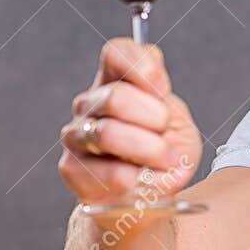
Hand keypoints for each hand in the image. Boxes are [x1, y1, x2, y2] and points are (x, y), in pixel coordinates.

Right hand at [58, 38, 202, 206]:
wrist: (150, 196)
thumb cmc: (165, 153)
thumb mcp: (179, 122)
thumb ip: (165, 102)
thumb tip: (154, 90)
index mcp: (116, 80)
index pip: (117, 52)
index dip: (142, 68)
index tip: (162, 91)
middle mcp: (90, 102)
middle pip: (116, 96)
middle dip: (154, 120)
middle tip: (166, 136)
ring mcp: (75, 134)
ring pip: (108, 133)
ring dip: (150, 151)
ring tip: (163, 161)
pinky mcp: (71, 168)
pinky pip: (110, 172)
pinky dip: (138, 179)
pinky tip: (142, 180)